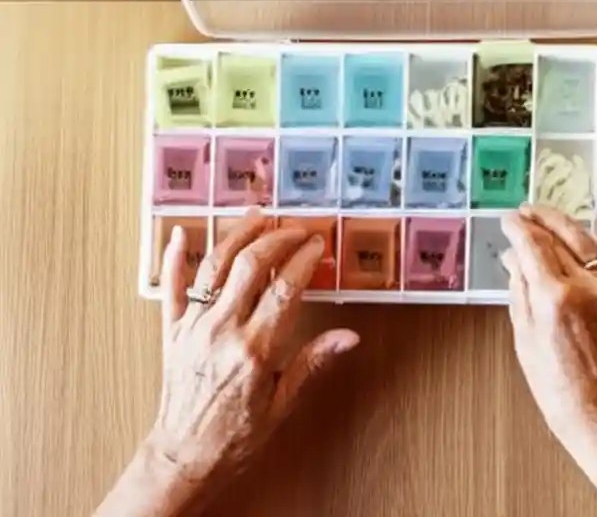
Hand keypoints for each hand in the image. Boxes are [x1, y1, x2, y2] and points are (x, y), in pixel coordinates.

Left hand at [96, 210, 358, 516]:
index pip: (284, 288)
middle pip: (251, 266)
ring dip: (237, 236)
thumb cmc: (236, 436)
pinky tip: (180, 233)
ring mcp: (193, 327)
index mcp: (255, 349)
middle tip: (297, 229)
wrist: (184, 457)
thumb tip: (349, 337)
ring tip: (258, 217)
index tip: (318, 244)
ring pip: (214, 266)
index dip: (304, 259)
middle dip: (278, 239)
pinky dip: (174, 257)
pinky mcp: (172, 332)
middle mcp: (222, 330)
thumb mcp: (283, 404)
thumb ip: (313, 363)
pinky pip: (169, 287)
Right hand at [500, 204, 596, 444]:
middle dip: (540, 219)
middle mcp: (587, 288)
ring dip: (568, 222)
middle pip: (561, 236)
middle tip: (526, 213)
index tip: (510, 221)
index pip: (533, 245)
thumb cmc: (564, 392)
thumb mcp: (526, 341)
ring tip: (552, 216)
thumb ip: (520, 295)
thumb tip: (515, 265)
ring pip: (590, 240)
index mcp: (556, 298)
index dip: (518, 228)